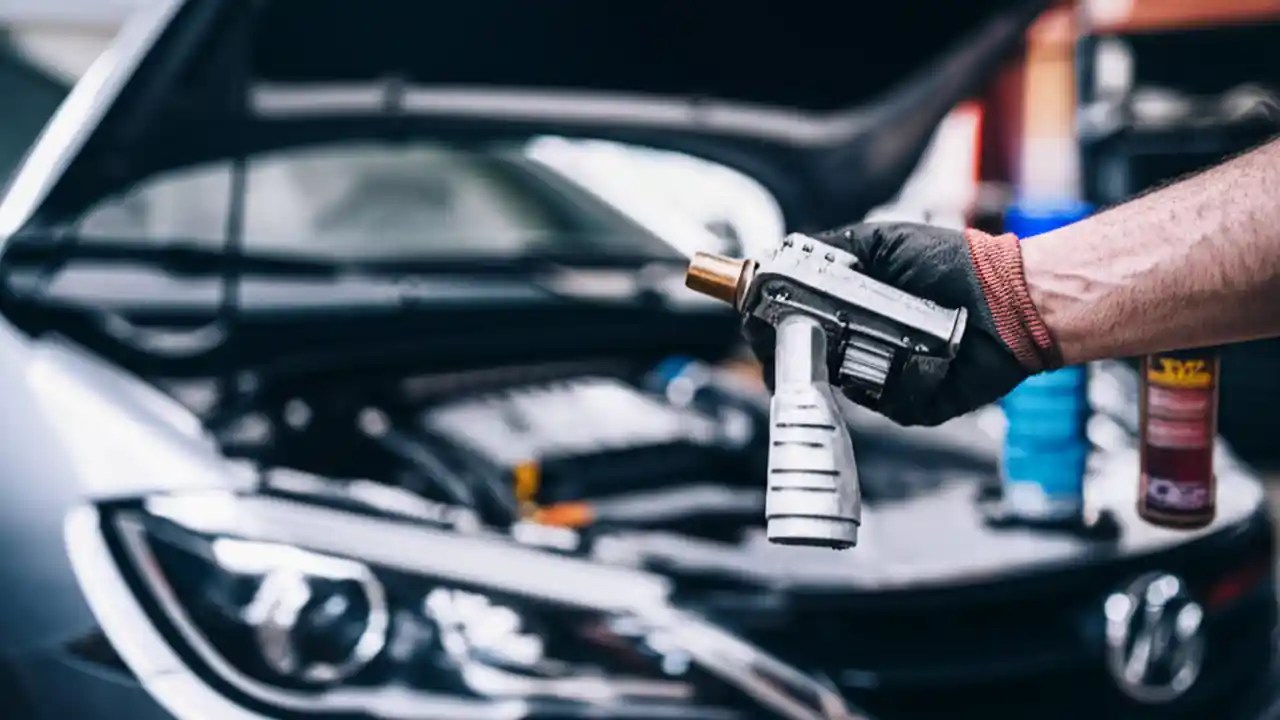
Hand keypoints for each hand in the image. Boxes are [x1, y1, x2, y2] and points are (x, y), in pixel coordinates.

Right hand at [746, 222, 1054, 425]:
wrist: (1009, 301)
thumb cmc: (955, 267)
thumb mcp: (885, 242)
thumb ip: (835, 249)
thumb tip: (787, 256)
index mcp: (849, 309)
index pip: (793, 325)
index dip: (772, 328)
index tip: (762, 325)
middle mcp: (861, 345)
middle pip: (807, 365)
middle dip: (802, 354)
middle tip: (813, 336)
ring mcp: (884, 378)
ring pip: (844, 389)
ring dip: (858, 365)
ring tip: (893, 337)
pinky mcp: (912, 404)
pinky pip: (888, 405)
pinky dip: (902, 383)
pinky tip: (923, 360)